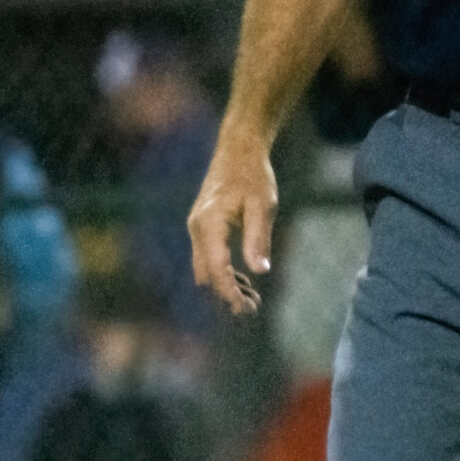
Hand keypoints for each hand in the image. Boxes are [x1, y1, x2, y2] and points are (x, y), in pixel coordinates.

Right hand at [187, 137, 276, 314]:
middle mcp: (197, 229)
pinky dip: (223, 272)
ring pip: (205, 269)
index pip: (216, 268)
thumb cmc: (252, 175)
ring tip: (251, 298)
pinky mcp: (203, 229)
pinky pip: (208, 259)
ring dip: (225, 285)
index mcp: (209, 224)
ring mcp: (197, 230)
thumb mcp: (263, 205)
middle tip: (251, 309)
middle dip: (226, 294)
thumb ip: (258, 238)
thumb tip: (259, 271)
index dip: (229, 291)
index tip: (244, 309)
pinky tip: (243, 279)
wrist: (237, 151)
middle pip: (206, 274)